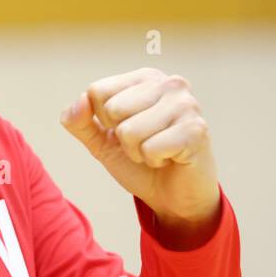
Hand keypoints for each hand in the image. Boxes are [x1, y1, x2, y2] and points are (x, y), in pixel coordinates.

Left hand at [59, 67, 220, 234]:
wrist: (173, 198)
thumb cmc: (140, 163)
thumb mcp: (100, 141)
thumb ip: (80, 121)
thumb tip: (79, 102)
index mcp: (145, 78)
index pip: (97, 91)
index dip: (102, 120)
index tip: (125, 129)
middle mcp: (169, 83)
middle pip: (112, 109)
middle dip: (121, 138)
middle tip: (144, 144)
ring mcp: (186, 105)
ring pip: (129, 131)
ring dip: (137, 152)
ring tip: (157, 151)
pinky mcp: (196, 130)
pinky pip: (150, 148)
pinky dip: (154, 160)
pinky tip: (170, 158)